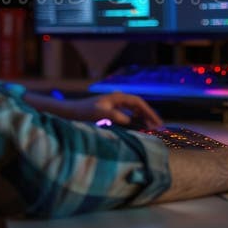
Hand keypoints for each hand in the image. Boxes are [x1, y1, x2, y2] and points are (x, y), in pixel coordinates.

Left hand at [26, 91, 162, 128]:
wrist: (69, 112)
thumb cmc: (82, 111)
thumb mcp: (98, 113)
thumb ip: (115, 116)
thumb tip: (130, 120)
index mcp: (117, 97)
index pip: (138, 102)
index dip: (149, 112)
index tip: (157, 122)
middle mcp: (116, 99)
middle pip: (138, 106)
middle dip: (148, 116)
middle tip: (158, 128)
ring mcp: (113, 106)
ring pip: (133, 112)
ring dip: (142, 120)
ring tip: (151, 130)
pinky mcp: (109, 113)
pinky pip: (126, 117)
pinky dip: (134, 123)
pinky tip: (136, 130)